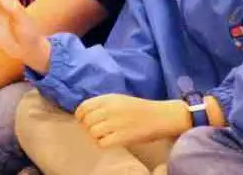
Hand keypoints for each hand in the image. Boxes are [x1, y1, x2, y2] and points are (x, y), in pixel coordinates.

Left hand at [76, 95, 190, 147]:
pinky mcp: (123, 136)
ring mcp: (116, 123)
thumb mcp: (119, 99)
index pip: (83, 108)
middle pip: (86, 122)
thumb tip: (84, 114)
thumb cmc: (140, 109)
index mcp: (108, 99)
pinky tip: (110, 141)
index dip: (80, 116)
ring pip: (92, 133)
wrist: (162, 116)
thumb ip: (102, 104)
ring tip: (104, 136)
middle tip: (96, 130)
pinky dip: (103, 144)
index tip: (83, 121)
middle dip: (88, 128)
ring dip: (96, 136)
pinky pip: (102, 143)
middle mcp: (110, 110)